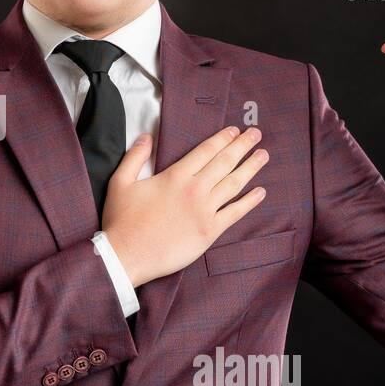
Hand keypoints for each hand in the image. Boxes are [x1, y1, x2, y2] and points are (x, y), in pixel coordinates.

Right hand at [102, 126, 269, 286]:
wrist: (127, 255)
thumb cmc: (122, 220)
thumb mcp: (121, 182)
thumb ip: (135, 157)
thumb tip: (146, 137)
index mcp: (175, 176)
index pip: (205, 151)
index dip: (222, 138)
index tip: (235, 130)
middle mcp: (194, 189)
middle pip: (224, 162)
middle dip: (242, 146)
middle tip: (256, 134)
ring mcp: (204, 211)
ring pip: (234, 184)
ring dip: (251, 168)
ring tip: (263, 156)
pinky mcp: (209, 231)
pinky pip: (235, 213)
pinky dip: (249, 202)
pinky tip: (260, 192)